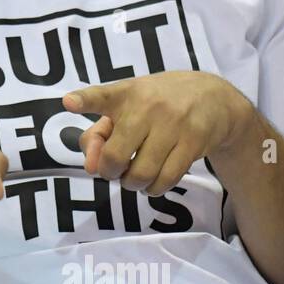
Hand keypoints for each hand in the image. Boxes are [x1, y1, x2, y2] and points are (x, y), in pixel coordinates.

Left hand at [62, 70, 251, 196]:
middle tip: (115, 170)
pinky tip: (153, 182)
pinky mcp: (194, 142)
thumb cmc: (157, 104)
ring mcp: (173, 124)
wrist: (213, 98)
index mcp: (125, 94)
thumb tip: (91, 168)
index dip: (84, 100)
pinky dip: (154, 189)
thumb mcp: (126, 107)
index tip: (69, 102)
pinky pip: (167, 179)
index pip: (101, 95)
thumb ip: (98, 135)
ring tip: (134, 178)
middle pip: (116, 156)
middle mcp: (147, 106)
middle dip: (109, 172)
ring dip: (132, 184)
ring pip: (142, 174)